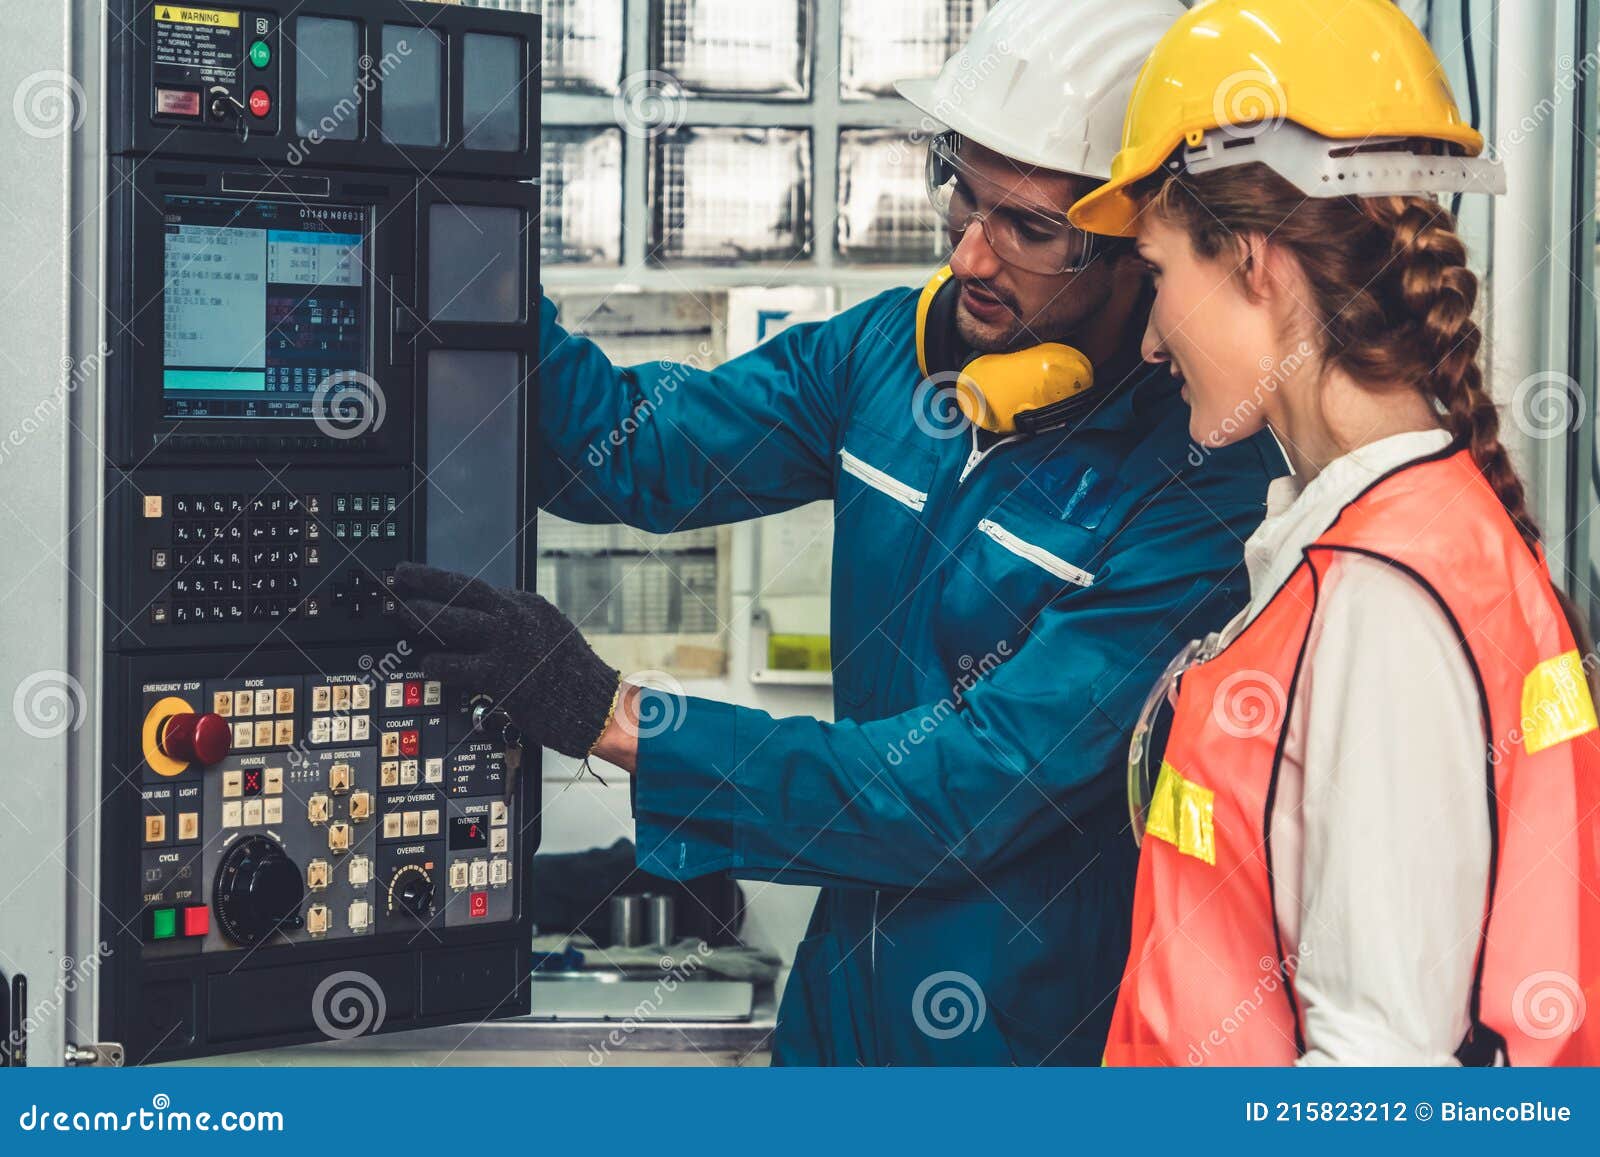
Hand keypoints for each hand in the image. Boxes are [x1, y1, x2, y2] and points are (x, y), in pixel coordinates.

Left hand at [392, 562, 620, 758]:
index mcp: (527, 605)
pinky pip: (458, 664)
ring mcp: (509, 644)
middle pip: (460, 591)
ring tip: (401, 614)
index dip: (440, 579)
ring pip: (454, 621)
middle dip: (424, 582)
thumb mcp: (548, 632)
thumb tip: (480, 619)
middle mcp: (517, 617)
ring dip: (423, 616)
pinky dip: (438, 663)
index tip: (417, 575)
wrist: (596, 705)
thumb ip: (516, 622)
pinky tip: (428, 663)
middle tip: (398, 579)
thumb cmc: (573, 676)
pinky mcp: (502, 675)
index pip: (475, 586)